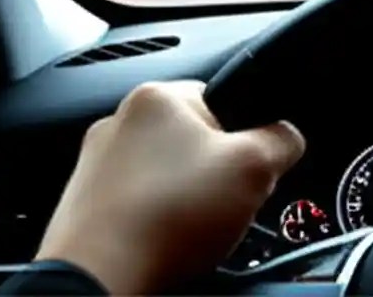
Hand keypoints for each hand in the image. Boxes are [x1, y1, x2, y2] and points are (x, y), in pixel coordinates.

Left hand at [36, 81, 305, 293]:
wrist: (102, 276)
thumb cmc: (169, 214)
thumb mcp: (256, 167)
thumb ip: (283, 140)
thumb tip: (287, 138)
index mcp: (158, 95)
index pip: (225, 99)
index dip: (250, 136)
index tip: (250, 167)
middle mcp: (118, 121)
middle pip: (198, 141)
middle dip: (218, 173)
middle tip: (226, 201)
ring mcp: (95, 165)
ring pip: (170, 176)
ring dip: (187, 200)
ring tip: (192, 227)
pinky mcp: (85, 205)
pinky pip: (141, 206)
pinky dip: (158, 222)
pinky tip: (166, 240)